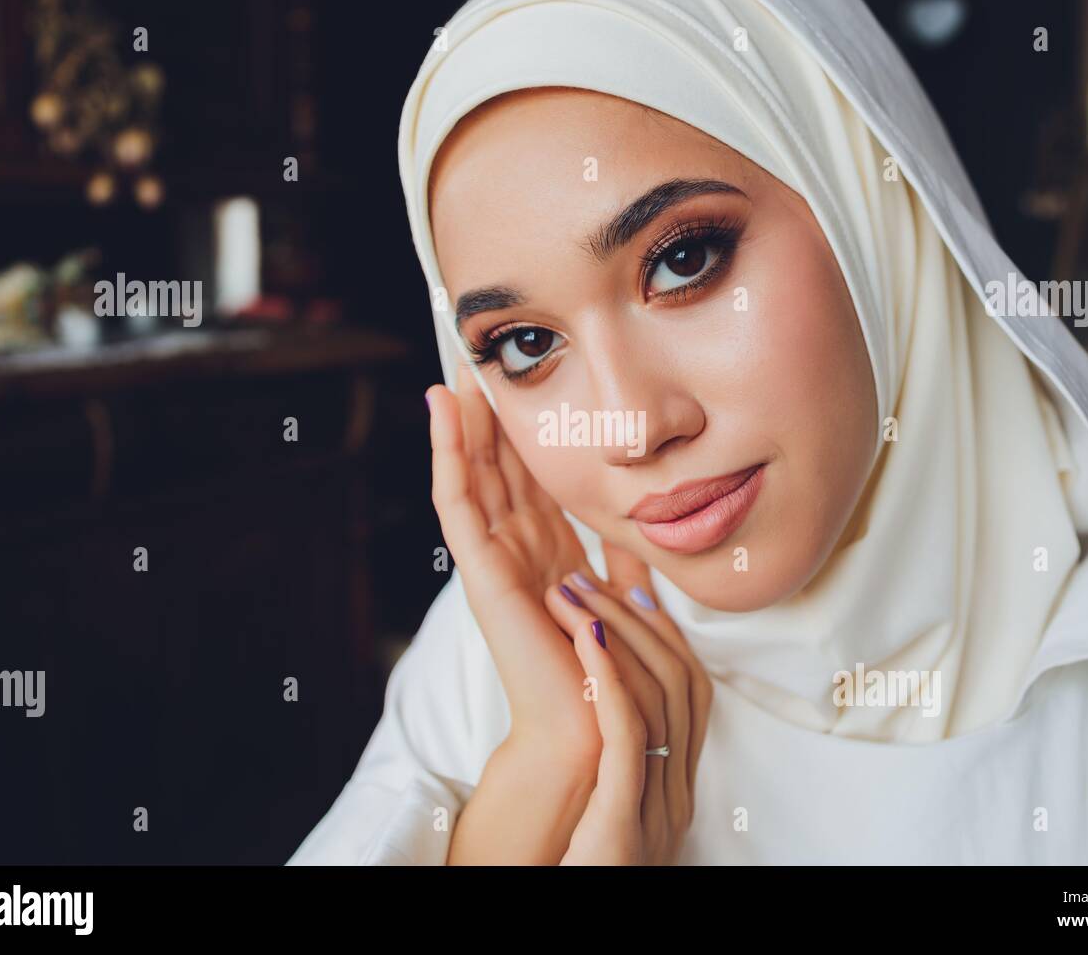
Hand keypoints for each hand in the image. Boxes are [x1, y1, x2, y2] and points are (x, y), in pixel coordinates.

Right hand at [428, 366, 606, 862]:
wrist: (593, 723)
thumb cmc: (609, 671)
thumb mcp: (623, 596)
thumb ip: (625, 560)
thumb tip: (643, 524)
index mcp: (549, 557)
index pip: (532, 481)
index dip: (527, 435)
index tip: (529, 389)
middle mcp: (517, 553)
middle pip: (498, 470)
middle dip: (490, 418)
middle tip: (481, 362)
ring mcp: (493, 559)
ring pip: (473, 475)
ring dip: (464, 423)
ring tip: (456, 373)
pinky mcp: (481, 570)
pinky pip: (458, 499)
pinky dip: (449, 452)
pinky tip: (444, 409)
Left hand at [545, 543, 713, 864]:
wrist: (564, 912)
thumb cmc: (575, 863)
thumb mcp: (602, 802)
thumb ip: (612, 753)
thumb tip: (599, 685)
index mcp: (675, 785)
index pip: (691, 691)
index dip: (665, 636)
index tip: (633, 589)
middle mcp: (677, 794)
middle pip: (682, 684)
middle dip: (635, 623)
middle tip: (586, 577)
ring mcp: (657, 810)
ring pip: (660, 701)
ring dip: (614, 636)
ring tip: (569, 593)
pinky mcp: (625, 823)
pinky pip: (628, 737)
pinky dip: (610, 679)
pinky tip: (587, 638)